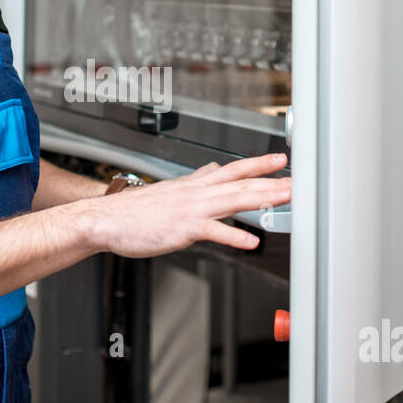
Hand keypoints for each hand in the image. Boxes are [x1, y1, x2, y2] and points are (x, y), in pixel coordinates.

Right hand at [77, 153, 290, 256]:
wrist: (105, 219)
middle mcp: (196, 193)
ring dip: (262, 199)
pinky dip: (234, 237)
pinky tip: (252, 242)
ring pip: (233, 200)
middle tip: (298, 182)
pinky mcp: (182, 229)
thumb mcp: (169, 190)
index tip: (281, 160)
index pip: (232, 169)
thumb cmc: (134, 211)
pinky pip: (213, 232)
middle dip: (271, 181)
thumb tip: (213, 169)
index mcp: (193, 185)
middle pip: (240, 183)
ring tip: (286, 199)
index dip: (258, 164)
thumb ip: (195, 181)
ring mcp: (190, 209)